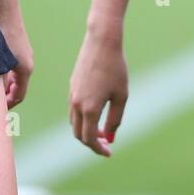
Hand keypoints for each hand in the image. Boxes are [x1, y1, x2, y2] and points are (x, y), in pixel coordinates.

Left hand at [0, 7, 32, 108]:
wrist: (7, 12)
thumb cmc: (3, 36)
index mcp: (26, 70)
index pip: (20, 95)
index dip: (9, 105)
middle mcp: (28, 64)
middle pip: (19, 87)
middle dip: (7, 96)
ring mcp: (25, 56)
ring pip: (17, 78)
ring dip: (6, 86)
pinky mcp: (20, 49)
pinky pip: (15, 68)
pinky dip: (7, 75)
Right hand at [69, 29, 128, 156]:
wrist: (101, 42)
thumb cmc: (115, 68)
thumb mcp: (121, 96)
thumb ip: (115, 119)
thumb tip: (109, 137)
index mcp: (89, 109)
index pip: (89, 139)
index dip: (99, 149)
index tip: (109, 152)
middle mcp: (76, 104)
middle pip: (79, 134)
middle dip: (92, 142)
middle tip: (107, 144)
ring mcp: (72, 94)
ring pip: (74, 122)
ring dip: (86, 130)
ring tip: (102, 130)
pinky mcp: (72, 85)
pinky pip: (74, 109)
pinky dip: (82, 118)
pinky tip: (96, 113)